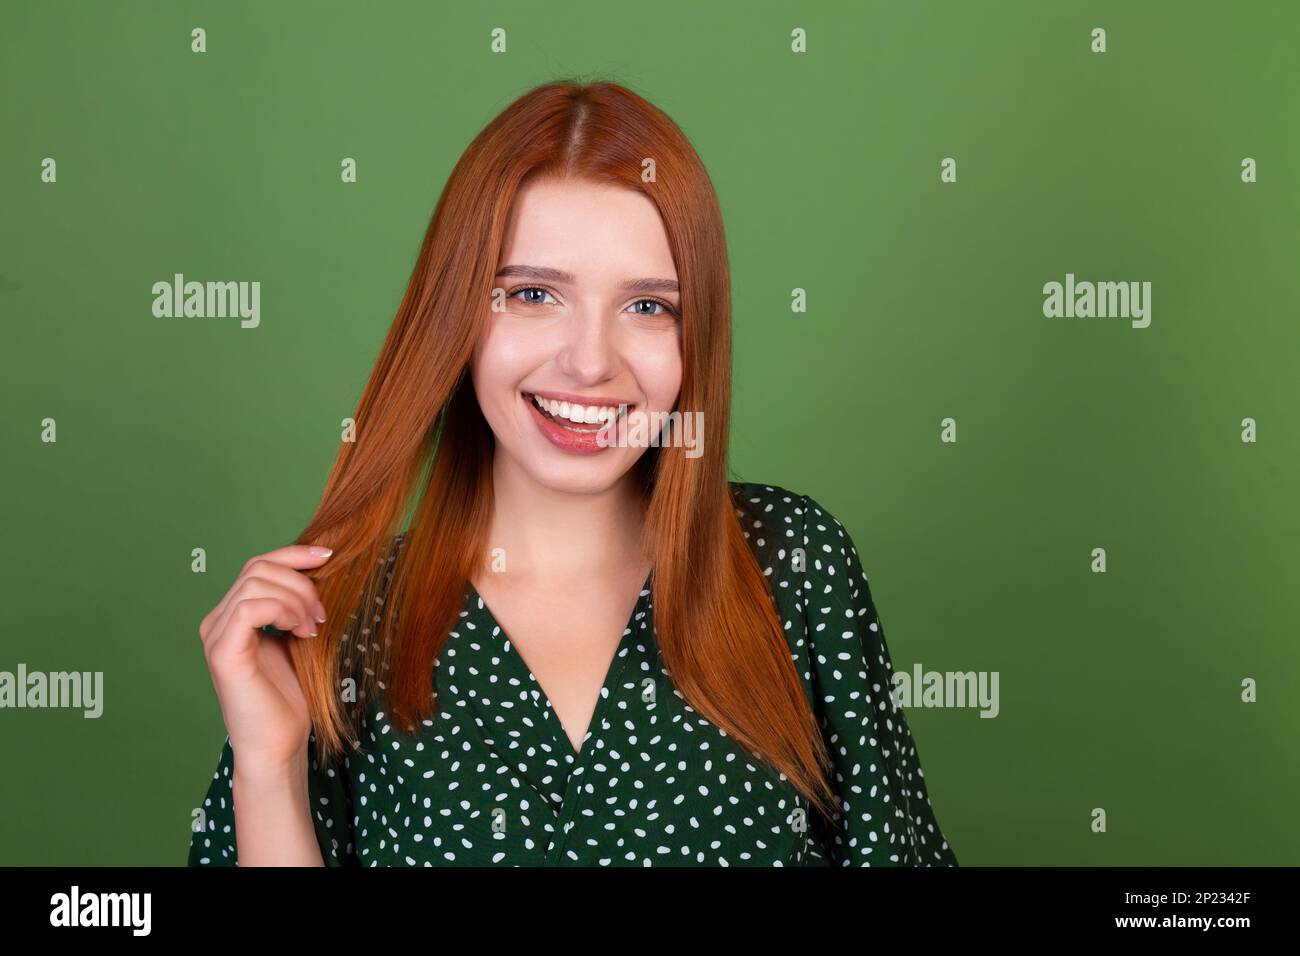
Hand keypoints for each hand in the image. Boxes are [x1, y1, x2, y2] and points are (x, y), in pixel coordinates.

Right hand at [198, 544, 334, 773]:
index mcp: (234, 615)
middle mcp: (218, 621)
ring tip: (314, 627)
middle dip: (300, 581)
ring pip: (256, 581)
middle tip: (322, 615)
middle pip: (258, 567)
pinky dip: (282, 610)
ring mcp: (216, 635)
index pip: (259, 564)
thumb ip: (297, 606)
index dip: (294, 553)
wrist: (279, 744)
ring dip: (296, 597)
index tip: (329, 555)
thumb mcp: (298, 639)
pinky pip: (249, 607)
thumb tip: (322, 567)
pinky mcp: (222, 652)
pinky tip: (300, 632)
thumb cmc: (291, 698)